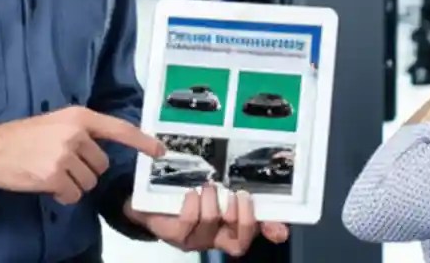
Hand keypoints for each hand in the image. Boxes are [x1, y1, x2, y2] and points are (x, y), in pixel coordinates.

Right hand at [0, 107, 165, 204]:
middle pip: (102, 165)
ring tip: (50, 171)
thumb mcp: (56, 123)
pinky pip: (73, 195)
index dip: (143, 141)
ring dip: (73, 184)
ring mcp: (65, 155)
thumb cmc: (23, 136)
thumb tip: (102, 151)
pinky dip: (62, 195)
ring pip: (89, 182)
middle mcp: (75, 133)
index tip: (160, 151)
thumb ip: (81, 132)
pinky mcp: (54, 176)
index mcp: (79, 117)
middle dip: (85, 170)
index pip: (119, 129)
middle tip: (61, 164)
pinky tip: (45, 183)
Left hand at [125, 185, 289, 254]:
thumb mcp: (218, 191)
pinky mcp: (175, 235)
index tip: (279, 228)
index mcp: (232, 227)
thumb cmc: (189, 193)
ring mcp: (196, 239)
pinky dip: (192, 205)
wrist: (150, 199)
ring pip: (213, 225)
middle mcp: (217, 237)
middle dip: (240, 216)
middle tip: (237, 194)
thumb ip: (244, 196)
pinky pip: (189, 223)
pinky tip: (191, 194)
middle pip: (238, 242)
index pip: (256, 235)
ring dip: (212, 203)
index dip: (270, 232)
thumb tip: (272, 202)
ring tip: (208, 187)